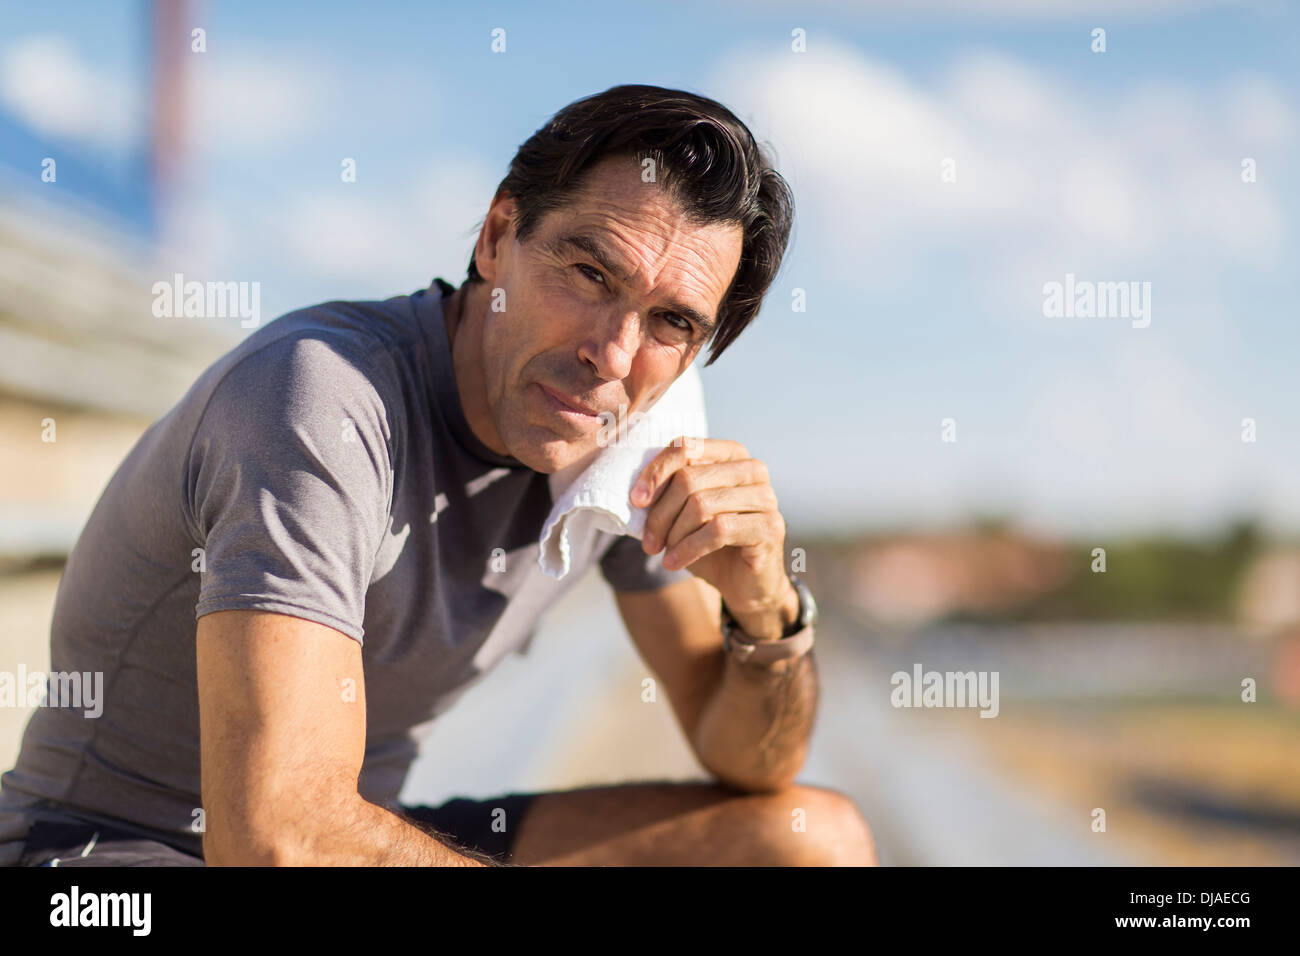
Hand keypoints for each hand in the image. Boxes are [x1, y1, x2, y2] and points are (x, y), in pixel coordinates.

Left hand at [631, 436, 797, 640]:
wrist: (744, 584)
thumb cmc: (710, 545)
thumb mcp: (683, 514)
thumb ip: (666, 494)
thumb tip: (636, 494)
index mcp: (731, 454)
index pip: (685, 447)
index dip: (655, 473)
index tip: (636, 501)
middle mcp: (752, 469)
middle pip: (689, 479)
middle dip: (660, 514)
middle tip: (648, 542)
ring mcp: (765, 496)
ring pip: (701, 504)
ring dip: (674, 534)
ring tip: (663, 553)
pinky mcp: (769, 526)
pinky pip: (718, 530)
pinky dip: (688, 548)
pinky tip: (674, 562)